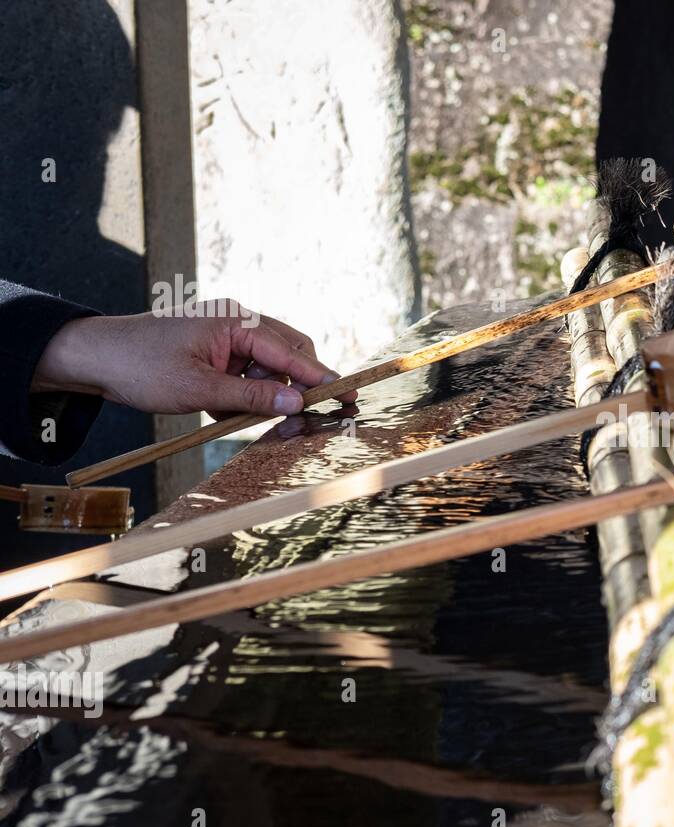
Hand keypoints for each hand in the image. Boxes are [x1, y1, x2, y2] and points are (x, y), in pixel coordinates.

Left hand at [32, 299, 358, 417]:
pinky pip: (250, 373)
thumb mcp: (199, 389)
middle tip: (308, 422)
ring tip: (269, 424)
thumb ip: (252, 397)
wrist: (94, 357)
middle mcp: (239, 322)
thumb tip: (297, 404)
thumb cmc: (140, 366)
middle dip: (301, 389)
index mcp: (237, 321)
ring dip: (273, 396)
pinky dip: (251, 394)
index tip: (347, 396)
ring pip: (272, 368)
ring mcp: (229, 336)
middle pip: (290, 356)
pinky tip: (234, 412)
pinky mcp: (219, 351)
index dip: (320, 378)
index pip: (292, 352)